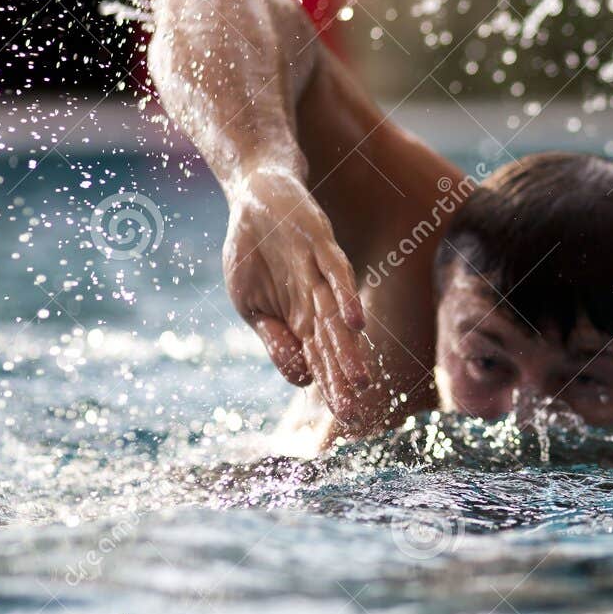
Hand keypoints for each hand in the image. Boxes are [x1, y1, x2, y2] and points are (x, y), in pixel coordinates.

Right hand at [223, 166, 373, 421]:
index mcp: (301, 318)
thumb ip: (275, 340)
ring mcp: (320, 273)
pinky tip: (355, 322)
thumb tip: (300, 377)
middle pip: (334, 347)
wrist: (256, 193)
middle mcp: (317, 301)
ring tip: (361, 381)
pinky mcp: (320, 243)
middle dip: (343, 380)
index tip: (346, 420)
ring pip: (338, 318)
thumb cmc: (255, 251)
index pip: (320, 360)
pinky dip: (344, 295)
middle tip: (356, 415)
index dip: (332, 388)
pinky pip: (335, 272)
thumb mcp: (251, 304)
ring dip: (348, 349)